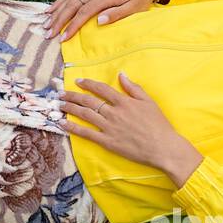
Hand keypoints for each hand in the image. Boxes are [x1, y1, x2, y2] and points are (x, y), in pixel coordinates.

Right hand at [42, 0, 171, 41]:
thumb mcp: (134, 9)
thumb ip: (117, 14)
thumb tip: (99, 21)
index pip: (84, 12)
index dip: (72, 25)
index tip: (63, 38)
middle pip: (73, 4)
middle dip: (59, 19)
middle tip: (48, 33)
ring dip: (57, 10)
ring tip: (45, 22)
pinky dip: (61, 1)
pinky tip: (51, 9)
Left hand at [60, 73, 202, 186]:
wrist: (163, 147)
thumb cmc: (159, 125)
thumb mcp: (149, 102)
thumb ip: (134, 88)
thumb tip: (121, 74)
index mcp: (124, 101)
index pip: (101, 89)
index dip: (88, 84)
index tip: (78, 81)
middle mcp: (114, 112)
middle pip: (89, 101)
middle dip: (73, 95)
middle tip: (61, 93)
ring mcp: (109, 127)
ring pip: (85, 114)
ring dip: (70, 108)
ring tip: (60, 104)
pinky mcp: (107, 142)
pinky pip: (86, 133)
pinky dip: (73, 128)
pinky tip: (63, 124)